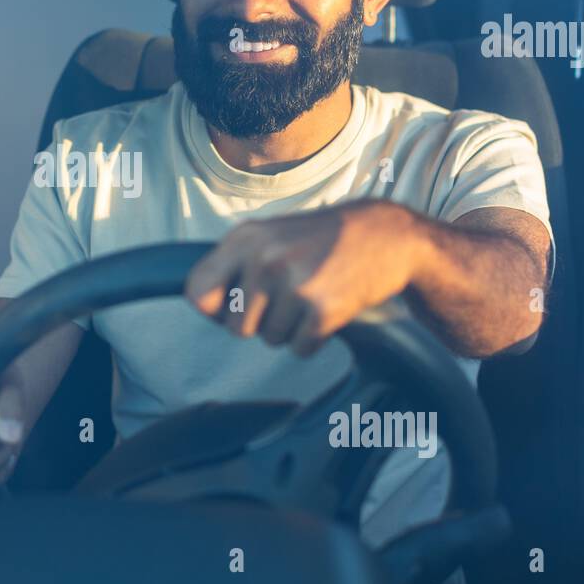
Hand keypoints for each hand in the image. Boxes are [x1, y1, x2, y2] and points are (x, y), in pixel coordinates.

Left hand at [184, 201, 424, 356]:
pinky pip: (299, 349)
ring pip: (269, 340)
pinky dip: (313, 339)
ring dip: (289, 329)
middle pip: (235, 327)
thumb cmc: (322, 239)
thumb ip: (234, 263)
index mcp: (244, 239)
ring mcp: (293, 284)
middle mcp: (264, 259)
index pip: (196, 291)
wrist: (387, 236)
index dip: (212, 310)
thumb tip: (197, 303)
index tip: (231, 309)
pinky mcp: (322, 309)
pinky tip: (328, 310)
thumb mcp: (270, 234)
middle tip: (286, 299)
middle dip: (259, 323)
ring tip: (311, 297)